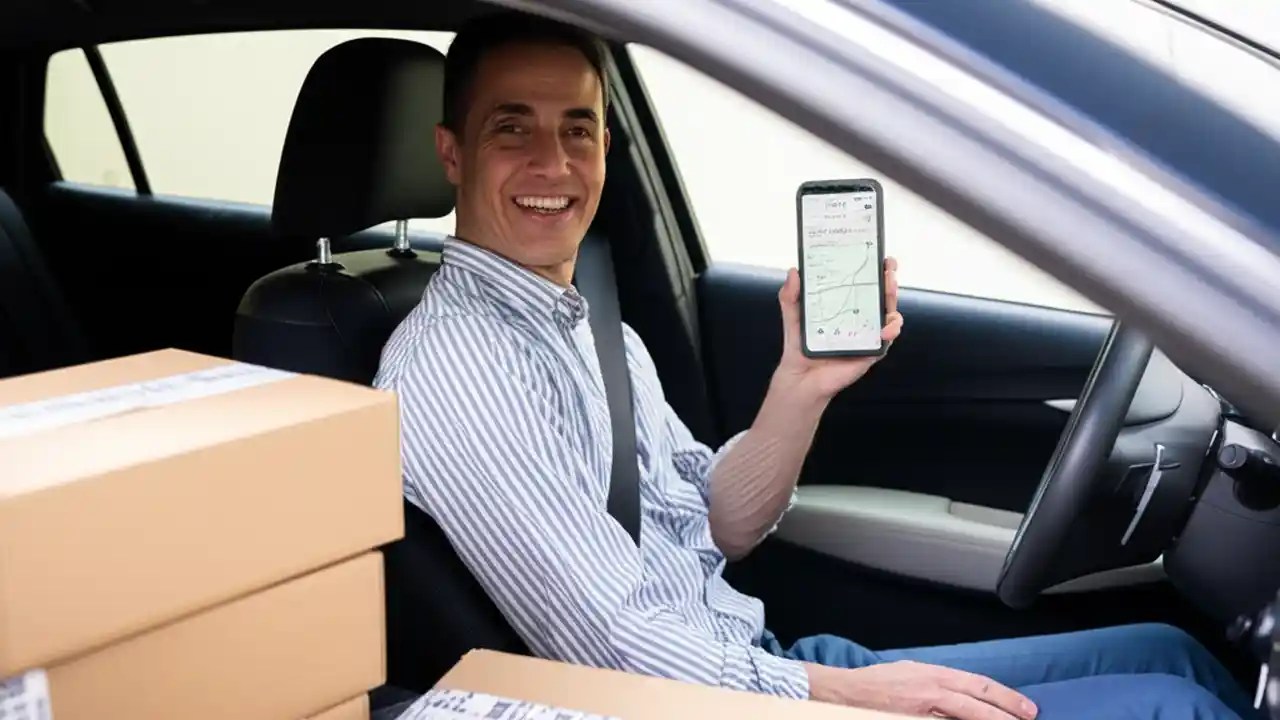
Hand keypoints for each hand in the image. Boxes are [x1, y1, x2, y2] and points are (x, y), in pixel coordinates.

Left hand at [774, 257, 903, 400]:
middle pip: (882, 293)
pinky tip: (884, 327)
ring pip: (890, 311)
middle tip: (887, 268)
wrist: (802, 376)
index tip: (879, 256)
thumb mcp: (793, 315)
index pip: (864, 282)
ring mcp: (869, 332)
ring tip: (888, 288)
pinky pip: (889, 336)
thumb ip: (790, 295)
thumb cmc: (800, 344)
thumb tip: (793, 271)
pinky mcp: (873, 349)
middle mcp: (861, 316)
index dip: (875, 268)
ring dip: (893, 297)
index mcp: (846, 304)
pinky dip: (891, 329)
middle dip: (889, 278)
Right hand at [805, 660, 1037, 719]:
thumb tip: (965, 697)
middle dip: (1007, 712)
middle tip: (1030, 719)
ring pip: (964, 715)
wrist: (845, 692)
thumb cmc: (877, 683)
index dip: (1004, 697)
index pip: (977, 685)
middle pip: (977, 701)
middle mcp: (932, 688)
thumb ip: (938, 686)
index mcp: (934, 674)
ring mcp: (923, 708)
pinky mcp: (912, 719)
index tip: (1026, 708)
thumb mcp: (911, 674)